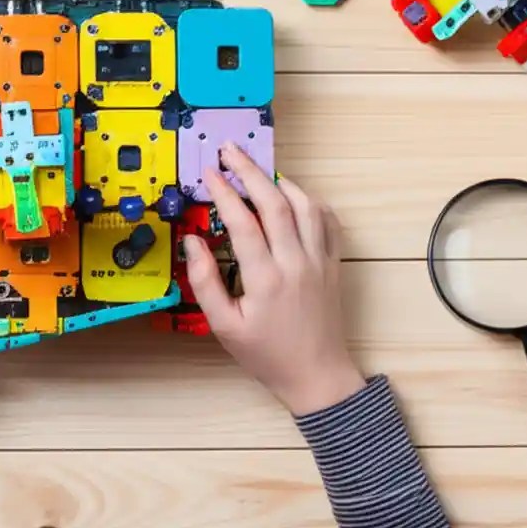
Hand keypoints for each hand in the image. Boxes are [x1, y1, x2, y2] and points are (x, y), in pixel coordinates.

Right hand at [183, 143, 364, 415]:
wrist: (317, 375)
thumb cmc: (268, 355)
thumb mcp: (225, 327)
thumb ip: (205, 282)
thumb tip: (192, 242)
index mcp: (266, 279)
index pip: (243, 223)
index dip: (224, 193)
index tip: (209, 173)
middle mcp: (297, 263)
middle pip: (275, 202)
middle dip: (250, 171)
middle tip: (229, 152)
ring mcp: (320, 261)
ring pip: (306, 205)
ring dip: (281, 182)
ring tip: (259, 170)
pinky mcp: (334, 264)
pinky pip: (327, 221)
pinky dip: (310, 201)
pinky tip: (294, 196)